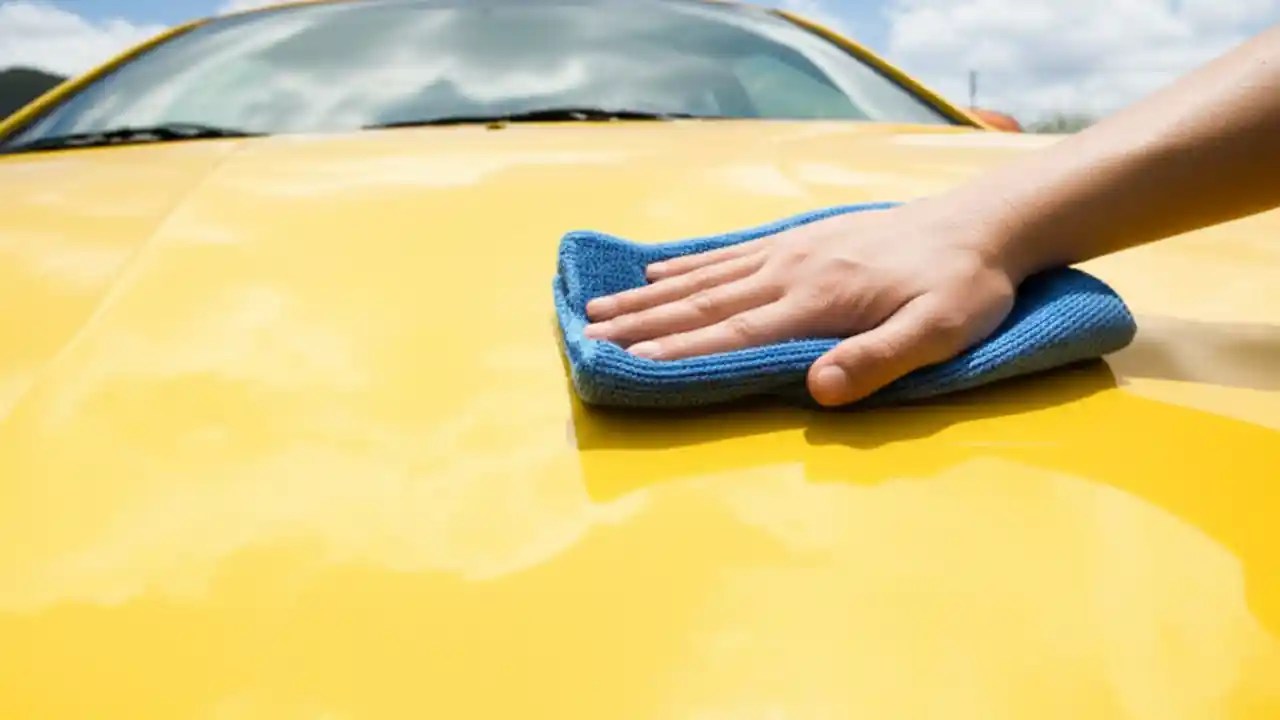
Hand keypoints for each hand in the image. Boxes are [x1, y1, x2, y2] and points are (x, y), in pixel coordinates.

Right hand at [583, 204, 1020, 406]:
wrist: (980, 224)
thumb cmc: (964, 288)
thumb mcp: (941, 332)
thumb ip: (879, 360)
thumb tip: (816, 389)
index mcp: (819, 301)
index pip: (735, 331)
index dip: (680, 351)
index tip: (628, 363)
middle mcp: (791, 272)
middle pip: (703, 303)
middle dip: (643, 323)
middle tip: (588, 335)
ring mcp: (790, 251)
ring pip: (706, 277)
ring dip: (651, 297)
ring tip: (603, 307)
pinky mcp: (798, 239)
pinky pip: (729, 253)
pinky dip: (688, 264)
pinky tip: (659, 273)